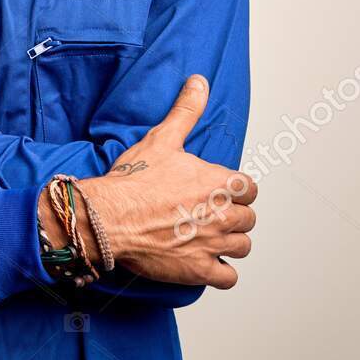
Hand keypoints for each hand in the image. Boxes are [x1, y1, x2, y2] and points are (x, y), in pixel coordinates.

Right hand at [73, 75, 256, 288]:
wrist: (109, 217)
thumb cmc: (133, 180)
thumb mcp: (162, 138)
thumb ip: (186, 110)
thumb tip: (199, 82)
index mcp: (220, 183)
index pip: (250, 190)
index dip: (237, 192)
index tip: (222, 194)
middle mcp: (223, 214)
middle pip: (248, 220)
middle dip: (233, 218)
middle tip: (211, 216)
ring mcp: (213, 244)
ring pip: (242, 247)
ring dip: (229, 244)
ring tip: (210, 239)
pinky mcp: (199, 269)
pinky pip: (228, 277)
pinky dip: (221, 272)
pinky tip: (205, 263)